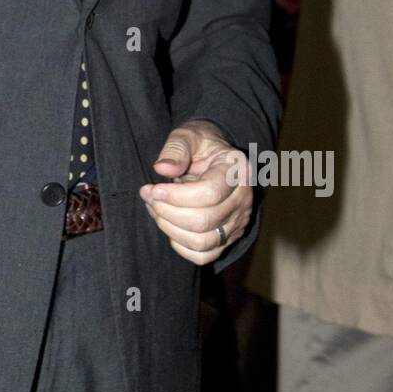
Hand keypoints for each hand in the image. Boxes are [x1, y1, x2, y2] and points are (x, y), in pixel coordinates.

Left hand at [139, 119, 252, 264]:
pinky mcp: (228, 238)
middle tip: (149, 196)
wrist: (216, 158)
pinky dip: (180, 246)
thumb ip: (176, 148)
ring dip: (170, 228)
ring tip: (155, 208)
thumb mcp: (188, 135)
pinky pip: (204, 256)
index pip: (210, 193)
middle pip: (204, 221)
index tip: (152, 189)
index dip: (176, 196)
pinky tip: (169, 225)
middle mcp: (243, 200)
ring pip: (203, 242)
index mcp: (237, 171)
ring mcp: (238, 222)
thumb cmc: (201, 146)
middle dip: (167, 212)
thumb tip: (162, 169)